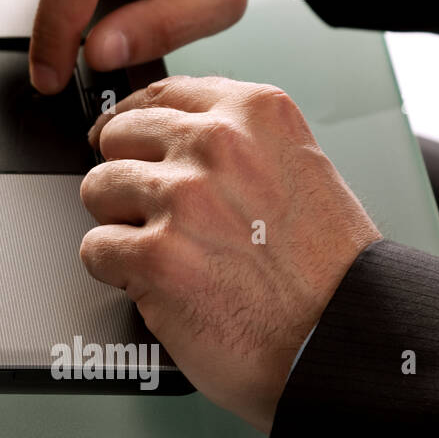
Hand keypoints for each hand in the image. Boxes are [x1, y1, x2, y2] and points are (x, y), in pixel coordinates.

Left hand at [80, 76, 380, 430]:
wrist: (344, 342)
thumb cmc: (326, 270)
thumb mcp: (297, 167)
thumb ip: (233, 142)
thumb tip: (162, 133)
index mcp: (254, 114)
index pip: (158, 95)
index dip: (137, 127)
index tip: (132, 146)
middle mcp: (216, 146)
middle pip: (116, 137)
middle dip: (127, 177)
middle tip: (158, 215)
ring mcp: (183, 199)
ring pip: (96, 190)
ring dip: (120, 225)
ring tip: (166, 252)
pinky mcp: (155, 256)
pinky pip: (94, 248)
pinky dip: (117, 273)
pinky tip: (159, 284)